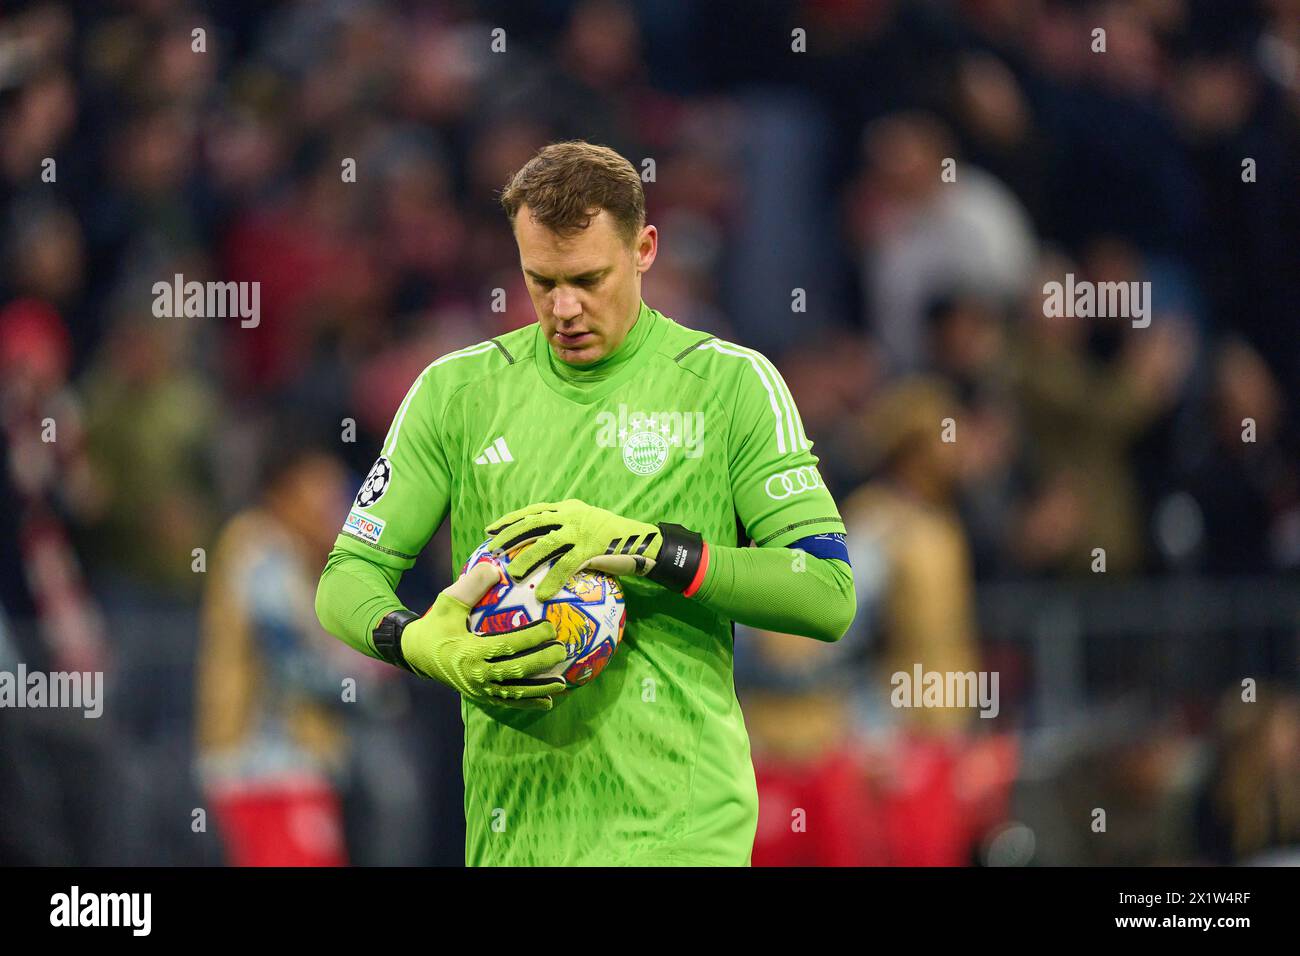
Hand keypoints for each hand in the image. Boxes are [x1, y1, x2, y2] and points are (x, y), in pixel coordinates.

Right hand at [400, 562, 566, 710]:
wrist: (415, 653)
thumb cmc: (435, 625)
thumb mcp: (447, 602)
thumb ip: (470, 585)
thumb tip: (495, 568)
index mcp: (469, 652)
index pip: (506, 646)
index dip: (530, 639)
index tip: (550, 629)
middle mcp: (475, 675)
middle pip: (515, 671)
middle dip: (541, 662)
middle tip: (561, 651)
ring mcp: (478, 689)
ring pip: (514, 692)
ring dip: (539, 689)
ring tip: (562, 683)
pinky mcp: (480, 697)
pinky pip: (507, 701)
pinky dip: (527, 702)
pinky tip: (548, 701)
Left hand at [484, 498, 661, 598]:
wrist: (645, 543)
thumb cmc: (614, 539)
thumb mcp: (588, 525)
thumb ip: (567, 529)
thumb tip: (541, 546)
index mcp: (569, 508)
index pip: (533, 511)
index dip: (510, 520)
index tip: (491, 530)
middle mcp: (572, 515)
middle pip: (533, 523)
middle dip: (509, 536)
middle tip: (493, 550)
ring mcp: (581, 531)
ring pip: (545, 544)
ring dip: (526, 559)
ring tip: (512, 574)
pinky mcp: (591, 549)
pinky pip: (566, 566)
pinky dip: (553, 581)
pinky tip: (543, 595)